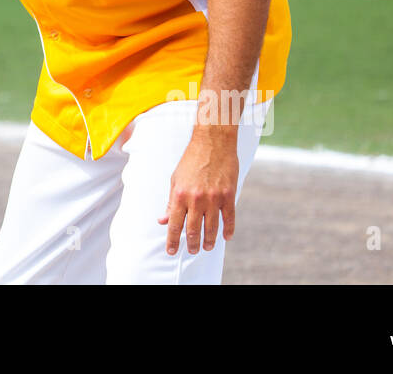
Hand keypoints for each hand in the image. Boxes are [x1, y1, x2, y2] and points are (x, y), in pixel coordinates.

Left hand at [157, 127, 239, 255]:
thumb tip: (164, 220)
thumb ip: (171, 201)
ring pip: (211, 227)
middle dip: (192, 244)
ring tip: (207, 247)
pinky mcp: (228, 195)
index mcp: (180, 195)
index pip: (174, 225)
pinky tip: (225, 237)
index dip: (172, 241)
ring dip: (209, 240)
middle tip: (192, 251)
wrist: (212, 141)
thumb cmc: (191, 159)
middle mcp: (196, 199)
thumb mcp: (175, 179)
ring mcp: (213, 198)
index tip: (171, 251)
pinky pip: (229, 218)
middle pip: (193, 229)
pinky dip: (228, 230)